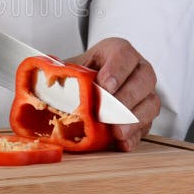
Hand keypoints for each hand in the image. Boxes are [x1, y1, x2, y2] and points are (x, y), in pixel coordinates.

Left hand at [66, 37, 159, 151]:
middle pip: (144, 79)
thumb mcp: (71, 66)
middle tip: (108, 112)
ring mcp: (145, 93)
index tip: (105, 86)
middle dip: (126, 98)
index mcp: (118, 51)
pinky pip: (147, 125)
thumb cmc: (81, 73)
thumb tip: (43, 71)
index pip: (124, 54)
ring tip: (116, 132)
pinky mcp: (146, 115)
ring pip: (151, 103)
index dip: (117, 70)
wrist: (88, 86)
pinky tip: (123, 143)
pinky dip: (135, 135)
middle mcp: (138, 69)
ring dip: (134, 119)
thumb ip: (60, 69)